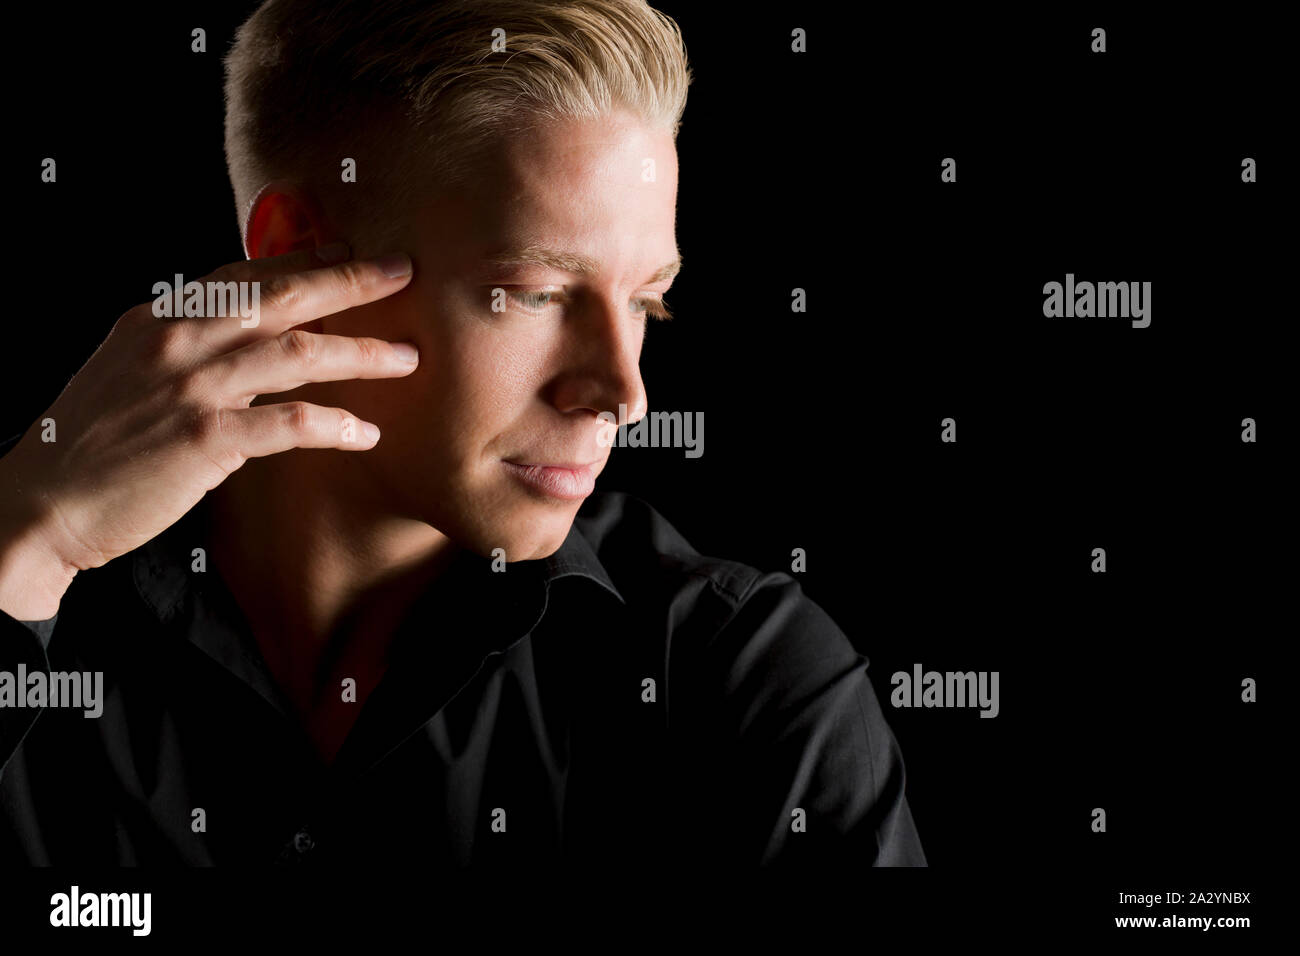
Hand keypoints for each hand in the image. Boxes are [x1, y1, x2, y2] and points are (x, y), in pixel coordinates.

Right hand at [0, 244, 418, 616]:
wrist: (41, 502)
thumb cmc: (93, 440)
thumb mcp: (130, 369)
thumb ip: (188, 344)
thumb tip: (246, 329)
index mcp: (160, 319)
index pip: (244, 275)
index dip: (303, 260)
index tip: (349, 250)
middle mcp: (178, 342)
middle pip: (281, 298)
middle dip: (348, 281)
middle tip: (401, 272)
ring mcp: (191, 389)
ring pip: (296, 353)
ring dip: (360, 353)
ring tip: (407, 357)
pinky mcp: (205, 441)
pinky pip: (289, 425)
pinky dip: (333, 426)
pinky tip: (365, 434)